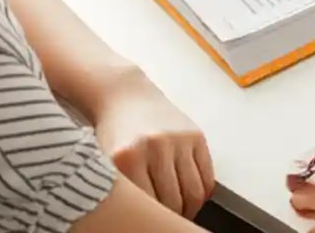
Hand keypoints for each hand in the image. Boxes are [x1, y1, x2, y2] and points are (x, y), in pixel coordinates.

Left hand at [92, 70, 215, 217]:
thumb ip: (123, 190)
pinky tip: (191, 197)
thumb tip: (140, 218)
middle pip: (173, 202)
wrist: (125, 96)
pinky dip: (202, 194)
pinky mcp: (196, 135)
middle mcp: (155, 147)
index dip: (151, 219)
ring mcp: (178, 140)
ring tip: (180, 212)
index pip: (148, 206)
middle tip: (165, 219)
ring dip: (189, 209)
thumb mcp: (107, 162)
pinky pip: (207, 177)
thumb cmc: (113, 134)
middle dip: (171, 216)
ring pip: (193, 193)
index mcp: (126, 158)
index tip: (150, 223)